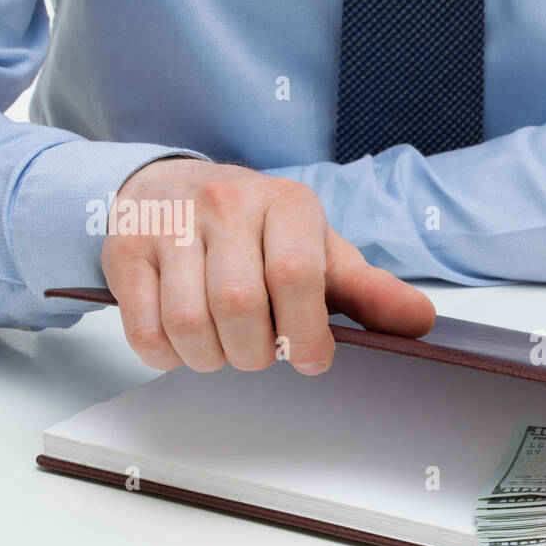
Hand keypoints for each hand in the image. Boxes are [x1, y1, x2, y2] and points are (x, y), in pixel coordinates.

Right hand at [101, 158, 434, 373]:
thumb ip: (370, 291)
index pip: (296, 275)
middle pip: (240, 308)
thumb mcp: (323, 251)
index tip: (310, 358)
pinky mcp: (124, 251)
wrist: (177, 187)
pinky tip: (187, 343)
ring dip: (214, 359)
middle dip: (257, 353)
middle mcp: (225, 204)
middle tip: (263, 349)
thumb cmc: (262, 231)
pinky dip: (169, 357)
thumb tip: (420, 321)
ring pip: (190, 326)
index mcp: (286, 204)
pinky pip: (145, 331)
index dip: (306, 333)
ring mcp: (168, 225)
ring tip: (227, 346)